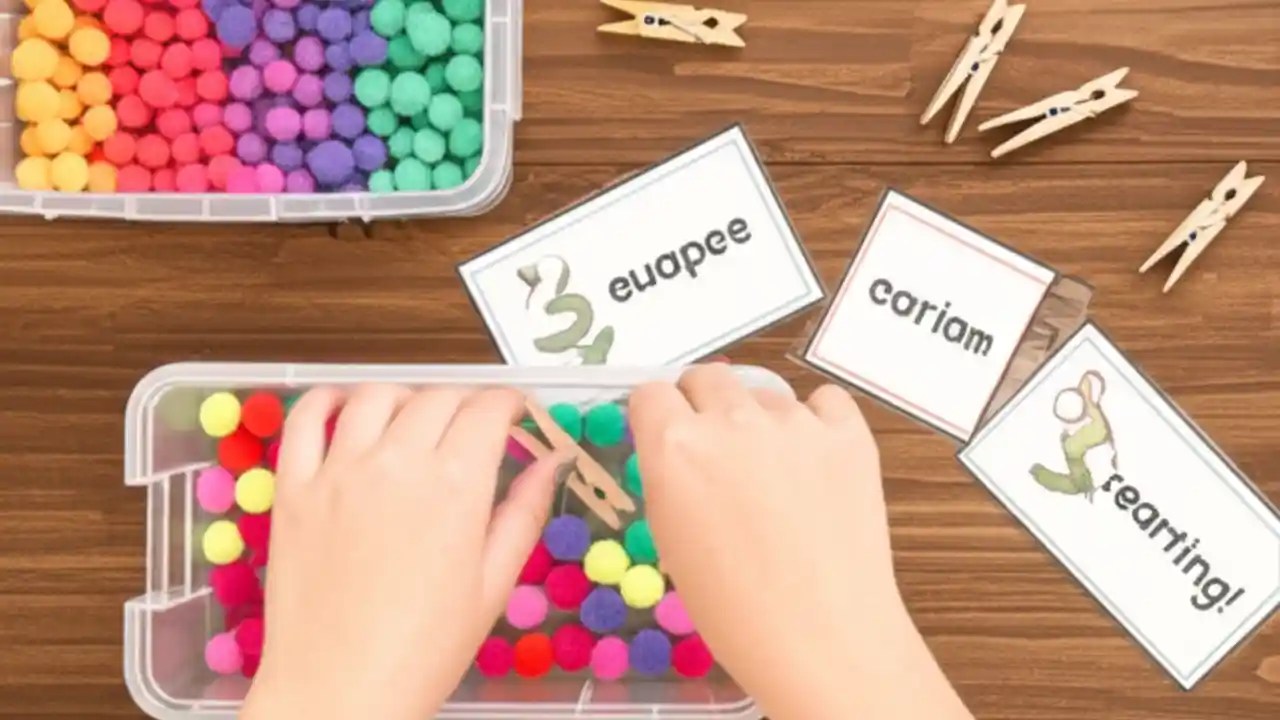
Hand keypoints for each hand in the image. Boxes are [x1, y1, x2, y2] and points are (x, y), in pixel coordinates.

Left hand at [242, 384, 566, 719]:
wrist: (339, 692)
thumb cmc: (424, 651)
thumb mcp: (493, 585)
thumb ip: (523, 513)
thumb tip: (551, 461)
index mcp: (455, 486)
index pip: (489, 409)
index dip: (511, 405)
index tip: (518, 416)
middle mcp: (397, 463)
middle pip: (439, 397)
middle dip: (467, 403)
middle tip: (476, 429)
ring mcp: (339, 471)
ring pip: (376, 395)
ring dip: (407, 397)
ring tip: (417, 420)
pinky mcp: (294, 488)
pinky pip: (305, 419)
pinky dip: (327, 399)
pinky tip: (345, 407)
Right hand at [630, 366, 971, 719]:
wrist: (822, 637)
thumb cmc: (735, 608)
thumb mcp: (672, 539)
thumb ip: (670, 477)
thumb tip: (680, 451)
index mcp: (674, 447)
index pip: (651, 393)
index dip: (658, 414)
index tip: (667, 433)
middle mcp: (731, 420)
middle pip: (707, 378)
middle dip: (705, 406)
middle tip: (719, 451)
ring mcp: (794, 422)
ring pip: (765, 394)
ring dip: (762, 421)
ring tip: (777, 477)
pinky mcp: (848, 433)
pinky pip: (825, 403)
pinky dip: (818, 423)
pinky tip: (817, 463)